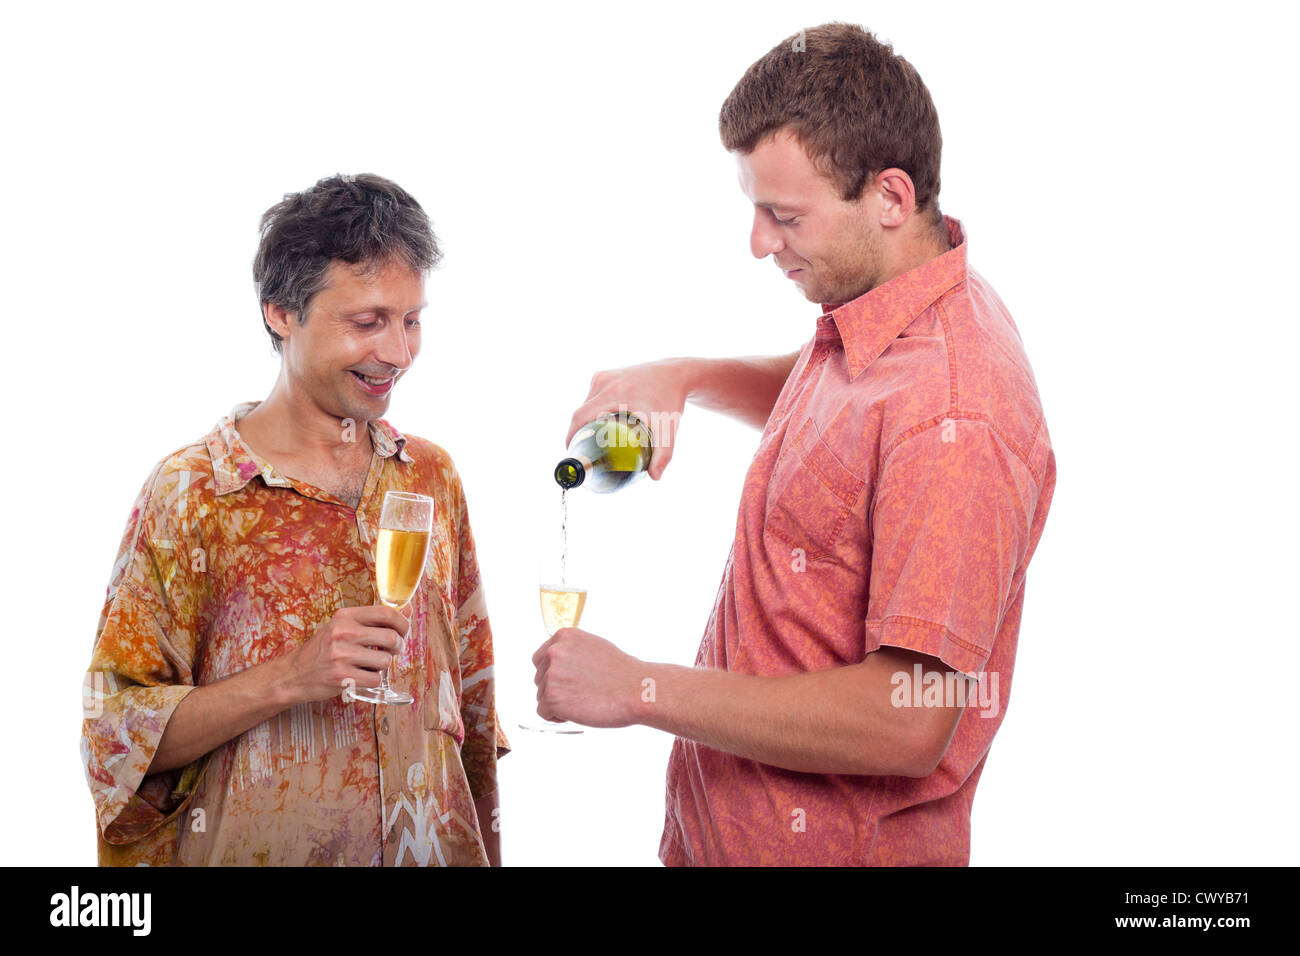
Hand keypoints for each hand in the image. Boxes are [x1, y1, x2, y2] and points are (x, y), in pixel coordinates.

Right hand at [280, 605, 409, 703]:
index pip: (386, 613)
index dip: (403, 623)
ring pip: (385, 661)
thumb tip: (406, 611)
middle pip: (391, 638)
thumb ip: (371, 620)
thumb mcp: (341, 627)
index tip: (404, 631)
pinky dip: (373, 681)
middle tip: (393, 651)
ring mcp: (341, 655)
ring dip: (383, 666)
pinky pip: (375, 680)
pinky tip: (360, 677)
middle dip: (399, 647)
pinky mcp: (341, 676)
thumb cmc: (322, 651)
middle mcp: (343, 632)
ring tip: (370, 665)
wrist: (293, 674)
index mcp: (345, 616)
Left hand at [531, 627, 646, 727]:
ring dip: (559, 704)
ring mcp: (551, 674)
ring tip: (585, 700)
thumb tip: (556, 663)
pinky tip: (579, 711)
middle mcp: (554, 652)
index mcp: (563, 637)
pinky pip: (543, 712)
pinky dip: (557, 716)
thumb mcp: (593, 647)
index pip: (541, 659)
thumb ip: (571, 651)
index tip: (569, 682)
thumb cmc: (621, 672)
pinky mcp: (552, 697)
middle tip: (582, 693)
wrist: (636, 689)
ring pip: (542, 697)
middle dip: (556, 689)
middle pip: (539, 679)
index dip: (554, 675)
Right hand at [566, 359, 690, 480]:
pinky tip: (598, 425)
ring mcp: (604, 376)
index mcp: (614, 393)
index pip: (581, 417)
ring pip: (586, 404)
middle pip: (581, 412)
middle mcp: (605, 382)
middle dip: (580, 433)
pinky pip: (592, 397)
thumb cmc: (671, 400)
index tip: (573, 452)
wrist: (675, 374)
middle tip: (586, 453)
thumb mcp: (667, 428)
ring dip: (586, 422)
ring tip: (592, 441)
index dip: (572, 436)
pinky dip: (592, 411)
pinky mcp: (606, 375)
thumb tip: (654, 477)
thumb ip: (663, 454)